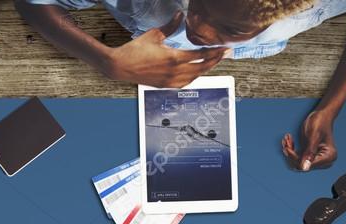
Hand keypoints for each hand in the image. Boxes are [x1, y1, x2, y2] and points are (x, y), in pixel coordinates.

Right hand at [106, 13, 227, 87]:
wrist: (119, 66)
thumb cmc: (134, 50)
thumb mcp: (154, 34)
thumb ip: (171, 26)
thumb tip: (181, 15)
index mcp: (173, 58)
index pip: (201, 55)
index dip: (214, 51)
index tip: (224, 47)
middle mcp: (173, 72)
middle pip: (202, 68)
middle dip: (215, 60)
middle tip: (225, 54)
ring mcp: (168, 80)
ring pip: (194, 77)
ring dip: (206, 70)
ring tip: (213, 62)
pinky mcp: (163, 85)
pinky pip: (184, 83)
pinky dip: (193, 78)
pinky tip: (197, 73)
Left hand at [282, 109, 337, 170]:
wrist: (321, 115)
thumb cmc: (320, 122)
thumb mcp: (314, 136)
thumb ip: (310, 152)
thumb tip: (305, 167)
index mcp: (329, 157)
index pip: (307, 165)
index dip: (295, 158)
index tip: (287, 148)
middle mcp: (323, 161)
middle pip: (300, 165)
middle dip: (291, 153)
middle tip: (286, 140)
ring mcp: (315, 159)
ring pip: (296, 162)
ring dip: (289, 151)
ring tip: (287, 138)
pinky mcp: (308, 156)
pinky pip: (295, 158)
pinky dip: (290, 149)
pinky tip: (289, 140)